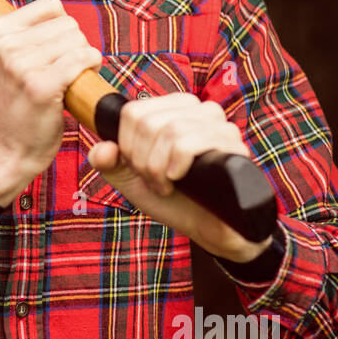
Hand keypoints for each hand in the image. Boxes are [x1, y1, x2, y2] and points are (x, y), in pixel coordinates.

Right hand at [0, 0, 102, 206]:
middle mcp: (6, 44)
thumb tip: (63, 13)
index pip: (51, 6)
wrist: (8, 147)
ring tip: (64, 81)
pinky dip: (91, 68)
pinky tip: (78, 84)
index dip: (61, 29)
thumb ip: (29, 32)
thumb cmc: (17, 102)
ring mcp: (21, 64)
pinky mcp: (41, 85)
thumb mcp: (8, 58)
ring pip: (79, 40)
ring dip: (82, 60)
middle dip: (73, 46)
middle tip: (59, 72)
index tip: (52, 53)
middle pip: (68, 23)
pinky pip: (83, 58)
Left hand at [87, 93, 273, 261]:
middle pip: (148, 122)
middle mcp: (200, 111)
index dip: (127, 146)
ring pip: (170, 130)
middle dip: (143, 160)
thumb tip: (103, 149)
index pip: (133, 112)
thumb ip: (108, 162)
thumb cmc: (174, 199)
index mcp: (174, 109)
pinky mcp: (234, 146)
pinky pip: (191, 142)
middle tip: (155, 181)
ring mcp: (220, 126)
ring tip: (168, 184)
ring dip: (158, 167)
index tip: (139, 168)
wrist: (208, 229)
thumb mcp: (130, 180)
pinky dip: (176, 166)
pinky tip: (180, 180)